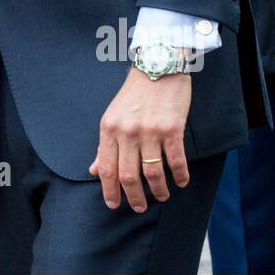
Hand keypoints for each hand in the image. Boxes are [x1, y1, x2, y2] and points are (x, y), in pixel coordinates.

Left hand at [89, 66, 191, 211]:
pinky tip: (181, 182)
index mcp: (109, 129)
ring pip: (152, 173)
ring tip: (161, 196)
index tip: (114, 204)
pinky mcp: (172, 129)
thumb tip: (94, 171)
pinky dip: (179, 176)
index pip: (106, 168)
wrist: (158, 67)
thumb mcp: (112, 117)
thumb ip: (105, 146)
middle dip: (134, 197)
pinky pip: (176, 161)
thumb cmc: (135, 94)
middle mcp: (127, 132)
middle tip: (139, 207)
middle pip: (128, 176)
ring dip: (158, 190)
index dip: (109, 191)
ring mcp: (150, 131)